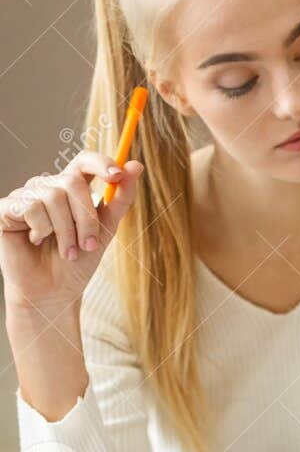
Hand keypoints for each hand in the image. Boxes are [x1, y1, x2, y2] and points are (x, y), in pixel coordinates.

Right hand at [0, 152, 142, 317]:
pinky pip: (30, 207)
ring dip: (66, 231)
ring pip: (52, 196)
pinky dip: (42, 229)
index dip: (100, 163)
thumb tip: (136, 165)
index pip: (84, 161)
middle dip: (86, 218)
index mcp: (71, 188)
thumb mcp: (107, 228)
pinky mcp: (5, 209)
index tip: (118, 175)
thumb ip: (120, 197)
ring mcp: (25, 196)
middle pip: (71, 182)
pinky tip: (38, 242)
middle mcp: (47, 187)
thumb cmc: (80, 259)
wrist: (55, 290)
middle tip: (89, 245)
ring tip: (67, 251)